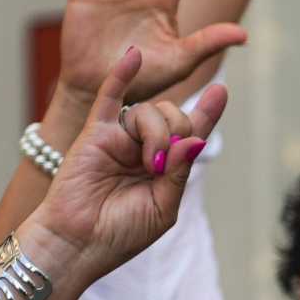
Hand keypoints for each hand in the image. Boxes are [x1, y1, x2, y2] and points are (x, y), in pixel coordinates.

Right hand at [24, 49, 226, 279]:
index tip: (220, 91)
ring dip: (157, 132)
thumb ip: (180, 174)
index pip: (189, 134)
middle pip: (175, 116)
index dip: (207, 113)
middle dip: (179, 131)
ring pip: (150, 110)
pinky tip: (133, 56)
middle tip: (163, 164)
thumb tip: (196, 139)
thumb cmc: (119, 234)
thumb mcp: (163, 208)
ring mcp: (120, 138)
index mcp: (164, 168)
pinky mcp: (95, 133)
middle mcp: (143, 148)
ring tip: (148, 163)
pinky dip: (122, 75)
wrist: (78, 243)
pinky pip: (110, 97)